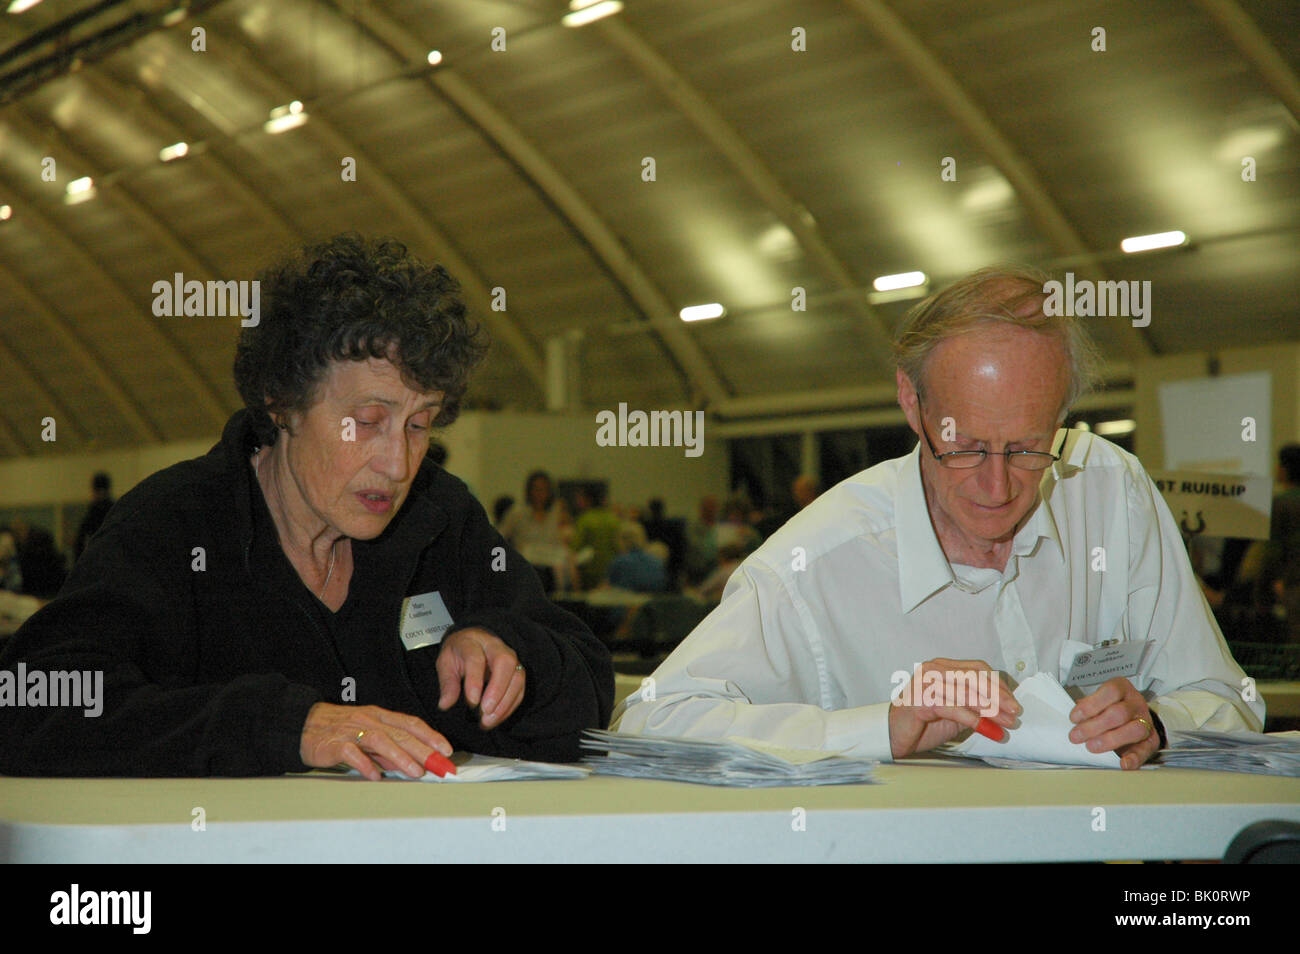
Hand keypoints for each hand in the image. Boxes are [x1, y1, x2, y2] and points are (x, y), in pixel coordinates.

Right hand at [300, 702, 451, 780]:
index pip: (410, 723)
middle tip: (440, 764)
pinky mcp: (334, 743)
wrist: (303, 725)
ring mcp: (352, 730)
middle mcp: (369, 719)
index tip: (447, 750)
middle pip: (401, 733)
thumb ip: (388, 749)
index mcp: (379, 716)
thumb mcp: (367, 736)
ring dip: (400, 757)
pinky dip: (365, 764)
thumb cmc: (338, 730)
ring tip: (415, 772)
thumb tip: (410, 764)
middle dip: (424, 749)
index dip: (431, 735)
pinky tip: (376, 776)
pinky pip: (352, 753)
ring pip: (381, 740)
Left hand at [437, 627, 525, 728]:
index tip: (472, 702)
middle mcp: (495, 646)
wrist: (473, 641)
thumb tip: (445, 704)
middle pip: (505, 662)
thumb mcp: (446, 664)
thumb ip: (447, 684)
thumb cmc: (459, 653)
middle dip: (497, 689)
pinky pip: (520, 689)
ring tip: (488, 720)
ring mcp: (511, 658)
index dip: (475, 681)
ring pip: (517, 677)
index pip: (476, 659)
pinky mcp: (518, 671)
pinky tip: (497, 718)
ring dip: (505, 702)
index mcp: (473, 642)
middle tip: (486, 711)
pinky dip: (510, 706)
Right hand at [888, 657, 1020, 758]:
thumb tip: (1004, 710)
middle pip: (974, 678)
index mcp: (942, 666)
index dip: (998, 685)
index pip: (978, 669)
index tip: (1013, 702)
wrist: (892, 734)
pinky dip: (973, 719)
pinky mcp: (920, 700)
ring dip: (990, 710)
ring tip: (1004, 724)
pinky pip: (952, 707)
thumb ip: (974, 705)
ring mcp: (925, 683)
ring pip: (966, 692)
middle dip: (998, 696)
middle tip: (1014, 713)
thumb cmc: (922, 722)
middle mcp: (933, 670)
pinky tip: (986, 729)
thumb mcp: (955, 711)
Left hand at [1069, 676, 1159, 769]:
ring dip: (1110, 740)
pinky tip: (1123, 763)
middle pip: (1119, 713)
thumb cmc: (1111, 707)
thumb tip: (1075, 720)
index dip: (1090, 705)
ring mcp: (1146, 721)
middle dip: (1094, 726)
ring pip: (1134, 730)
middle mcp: (1136, 703)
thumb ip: (1088, 707)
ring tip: (1092, 746)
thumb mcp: (1100, 701)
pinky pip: (1145, 750)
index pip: (1110, 691)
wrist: (1134, 717)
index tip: (1074, 718)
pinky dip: (1134, 758)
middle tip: (1076, 736)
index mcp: (1123, 689)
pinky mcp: (1151, 741)